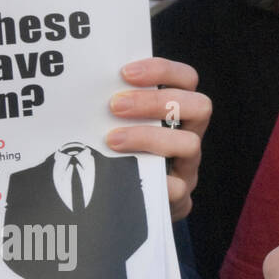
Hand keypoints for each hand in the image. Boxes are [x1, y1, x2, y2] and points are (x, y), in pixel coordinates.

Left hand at [105, 57, 209, 221]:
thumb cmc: (115, 158)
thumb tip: (78, 91)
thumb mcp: (116, 127)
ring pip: (191, 144)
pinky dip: (152, 181)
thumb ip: (110, 110)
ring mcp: (187, 167)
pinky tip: (124, 180)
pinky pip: (176, 188)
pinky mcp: (180, 199)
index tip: (126, 73)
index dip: (163, 71)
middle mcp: (189, 135)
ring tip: (113, 140)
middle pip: (200, 106)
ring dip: (150, 137)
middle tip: (116, 105)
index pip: (187, 79)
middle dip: (157, 101)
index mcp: (176, 112)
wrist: (124, 208)